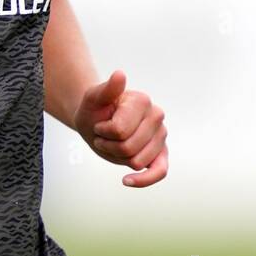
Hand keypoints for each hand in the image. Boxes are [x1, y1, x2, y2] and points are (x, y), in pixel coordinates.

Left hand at [73, 69, 167, 186]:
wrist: (97, 120)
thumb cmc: (94, 109)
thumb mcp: (93, 98)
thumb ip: (107, 88)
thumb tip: (120, 74)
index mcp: (142, 101)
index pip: (120, 130)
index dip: (103, 132)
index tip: (100, 124)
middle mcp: (157, 116)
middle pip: (128, 148)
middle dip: (109, 146)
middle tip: (105, 135)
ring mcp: (161, 135)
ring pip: (136, 162)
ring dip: (117, 157)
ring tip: (114, 143)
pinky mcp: (162, 153)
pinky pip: (160, 171)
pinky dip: (144, 180)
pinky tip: (126, 180)